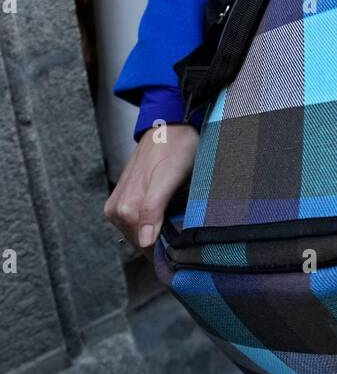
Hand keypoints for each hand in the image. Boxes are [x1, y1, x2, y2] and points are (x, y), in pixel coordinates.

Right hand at [104, 123, 198, 257]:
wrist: (172, 125)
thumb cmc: (176, 147)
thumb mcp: (169, 177)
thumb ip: (152, 208)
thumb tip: (143, 241)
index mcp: (124, 208)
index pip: (145, 248)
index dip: (166, 248)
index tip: (185, 243)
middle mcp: (116, 210)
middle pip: (142, 243)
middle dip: (162, 240)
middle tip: (185, 224)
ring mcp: (118, 206)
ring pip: (141, 234)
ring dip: (159, 231)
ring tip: (177, 212)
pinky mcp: (123, 201)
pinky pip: (139, 223)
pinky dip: (154, 222)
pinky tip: (167, 210)